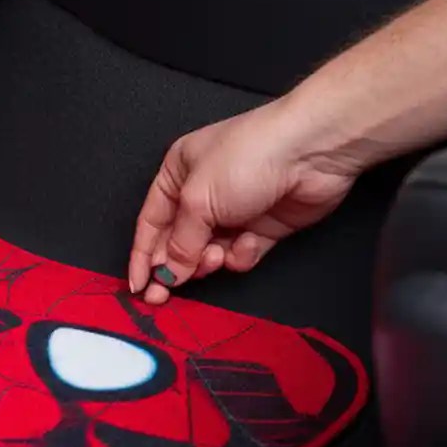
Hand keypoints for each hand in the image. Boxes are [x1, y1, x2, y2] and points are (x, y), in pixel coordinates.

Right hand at [128, 98, 367, 303]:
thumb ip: (179, 243)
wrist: (310, 151)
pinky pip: (240, 255)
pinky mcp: (262, 227)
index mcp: (177, 173)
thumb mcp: (197, 200)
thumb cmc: (247, 157)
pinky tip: (247, 244)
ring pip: (209, 252)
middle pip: (178, 241)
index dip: (142, 255)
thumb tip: (167, 275)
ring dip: (209, 260)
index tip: (137, 286)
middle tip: (163, 295)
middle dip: (173, 267)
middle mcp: (202, 192)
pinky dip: (241, 255)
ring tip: (216, 256)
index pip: (150, 222)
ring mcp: (234, 211)